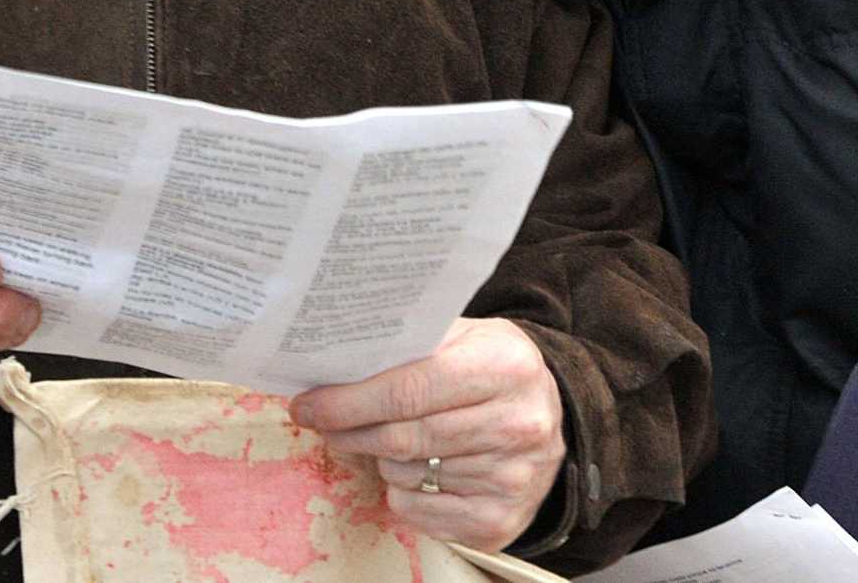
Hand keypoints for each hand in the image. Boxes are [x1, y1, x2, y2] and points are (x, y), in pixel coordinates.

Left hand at [290, 318, 564, 552]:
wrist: (550, 416)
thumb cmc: (490, 367)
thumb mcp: (464, 336)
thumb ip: (408, 344)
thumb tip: (333, 360)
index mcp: (504, 366)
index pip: (408, 390)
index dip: (348, 400)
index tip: (307, 402)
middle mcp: (516, 424)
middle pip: (401, 438)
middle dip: (348, 430)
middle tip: (319, 420)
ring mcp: (511, 479)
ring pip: (405, 475)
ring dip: (377, 458)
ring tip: (381, 436)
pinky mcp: (499, 520)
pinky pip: (417, 510)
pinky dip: (401, 490)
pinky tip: (417, 467)